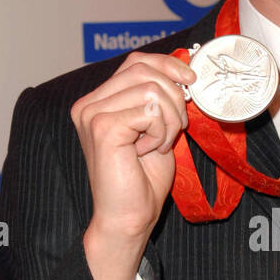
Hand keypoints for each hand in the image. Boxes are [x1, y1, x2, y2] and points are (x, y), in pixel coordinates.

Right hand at [71, 51, 195, 279]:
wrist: (129, 217)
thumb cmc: (142, 180)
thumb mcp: (157, 129)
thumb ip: (160, 100)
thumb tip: (184, 72)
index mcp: (98, 101)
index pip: (136, 62)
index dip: (167, 65)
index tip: (191, 80)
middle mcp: (88, 104)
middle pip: (144, 70)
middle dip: (173, 97)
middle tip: (176, 128)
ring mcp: (92, 114)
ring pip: (151, 89)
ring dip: (168, 119)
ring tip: (159, 144)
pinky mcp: (103, 128)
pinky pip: (149, 111)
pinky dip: (161, 132)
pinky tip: (150, 150)